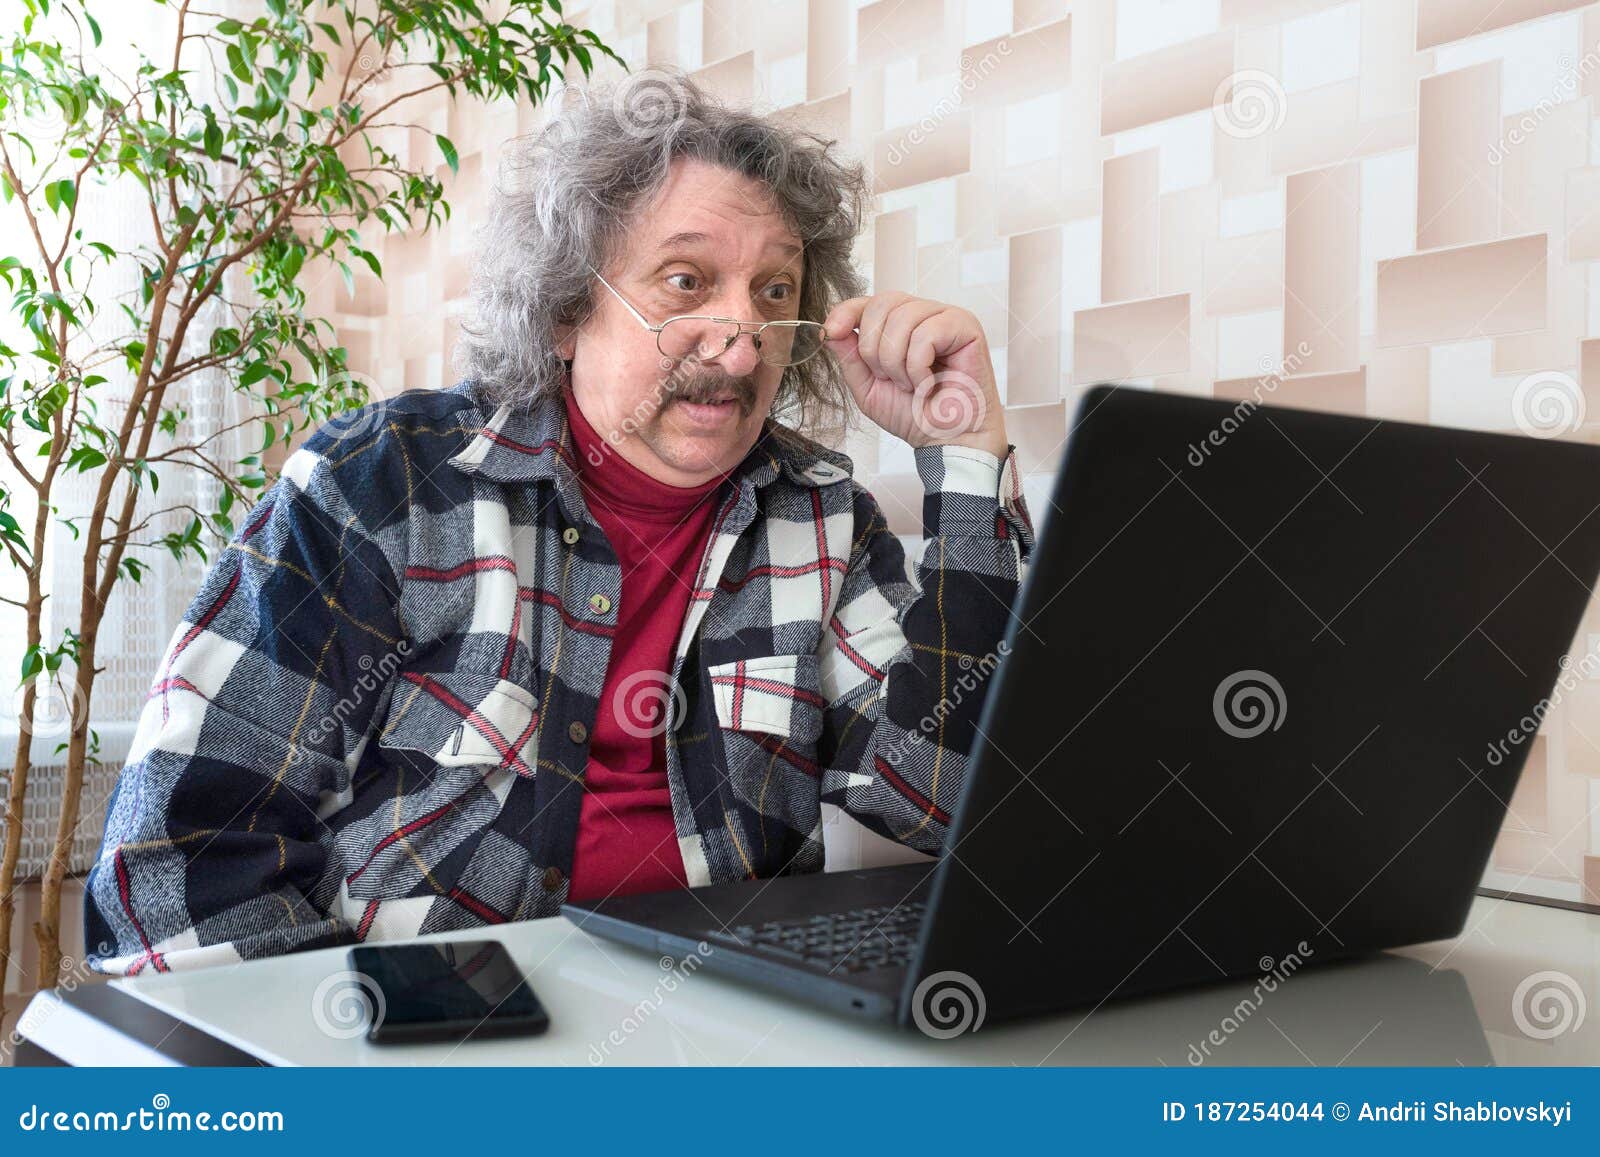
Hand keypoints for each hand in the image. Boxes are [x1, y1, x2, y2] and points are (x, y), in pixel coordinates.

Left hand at [823, 292, 1007, 460]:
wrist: (946, 440)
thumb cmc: (915, 415)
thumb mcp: (869, 388)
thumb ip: (850, 358)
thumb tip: (830, 329)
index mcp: (901, 325)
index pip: (868, 302)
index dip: (846, 312)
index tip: (830, 331)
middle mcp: (924, 315)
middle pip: (882, 304)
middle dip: (873, 348)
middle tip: (888, 378)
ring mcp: (945, 317)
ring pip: (902, 319)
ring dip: (897, 362)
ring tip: (911, 385)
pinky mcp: (965, 326)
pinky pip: (926, 334)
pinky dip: (918, 366)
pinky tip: (927, 384)